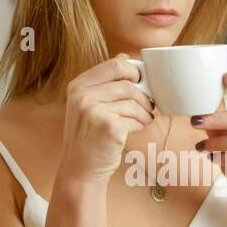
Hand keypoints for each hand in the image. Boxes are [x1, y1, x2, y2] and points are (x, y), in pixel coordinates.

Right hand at [58, 55, 155, 184]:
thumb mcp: (88, 105)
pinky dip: (141, 124)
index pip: (114, 65)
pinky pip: (135, 118)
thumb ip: (104, 82)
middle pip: (128, 83)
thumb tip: (125, 57)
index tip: (141, 83)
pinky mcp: (108, 127)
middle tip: (148, 104)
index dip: (134, 72)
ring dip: (144, 112)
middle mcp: (83, 96)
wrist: (80, 169)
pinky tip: (136, 129)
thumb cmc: (89, 137)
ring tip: (143, 119)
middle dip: (143, 94)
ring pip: (134, 101)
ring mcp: (94, 111)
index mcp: (78, 85)